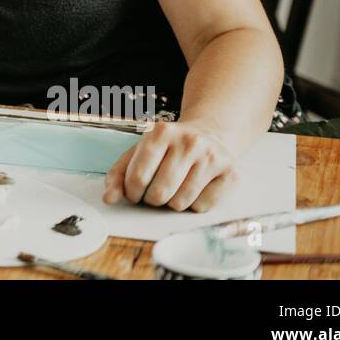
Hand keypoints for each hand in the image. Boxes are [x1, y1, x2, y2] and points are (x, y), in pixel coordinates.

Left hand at [102, 119, 239, 211]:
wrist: (208, 134)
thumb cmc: (166, 148)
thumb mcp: (138, 152)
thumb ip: (118, 175)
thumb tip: (109, 198)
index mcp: (161, 132)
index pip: (138, 177)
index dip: (132, 192)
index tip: (135, 192)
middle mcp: (189, 141)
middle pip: (160, 194)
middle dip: (152, 200)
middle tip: (155, 192)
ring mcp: (212, 156)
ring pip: (181, 203)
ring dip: (172, 203)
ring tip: (175, 188)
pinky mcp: (230, 173)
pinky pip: (203, 207)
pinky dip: (194, 205)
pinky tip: (195, 188)